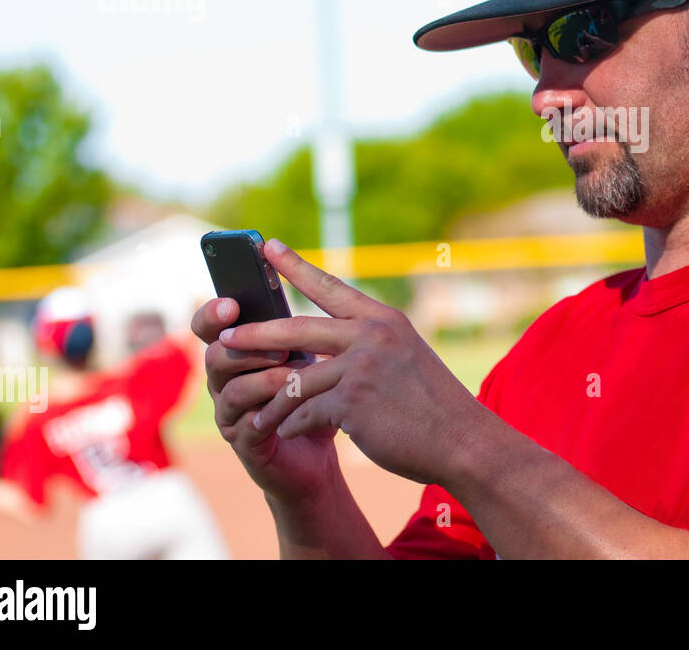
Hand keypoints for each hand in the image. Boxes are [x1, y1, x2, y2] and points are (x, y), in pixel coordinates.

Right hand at [190, 295, 340, 503]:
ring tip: (292, 369)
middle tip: (278, 342)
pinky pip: (243, 421)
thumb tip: (304, 277)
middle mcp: (224, 379)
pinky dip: (269, 408)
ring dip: (262, 375)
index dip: (212, 312)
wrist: (322, 453)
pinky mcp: (241, 440)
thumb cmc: (315, 394)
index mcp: (239, 351)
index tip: (232, 301)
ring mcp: (229, 411)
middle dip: (243, 344)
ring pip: (227, 386)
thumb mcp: (312, 353)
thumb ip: (300, 325)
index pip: (209, 324)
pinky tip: (293, 404)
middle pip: (213, 353)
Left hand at [215, 239, 486, 487]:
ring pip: (295, 379)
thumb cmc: (434, 406)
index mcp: (385, 320)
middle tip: (224, 338)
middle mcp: (372, 335)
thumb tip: (328, 343)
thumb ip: (370, 344)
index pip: (331, 287)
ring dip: (270, 399)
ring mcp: (361, 367)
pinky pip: (305, 412)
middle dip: (256, 334)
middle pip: (297, 329)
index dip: (295, 267)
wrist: (463, 441)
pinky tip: (283, 433)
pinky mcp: (353, 402)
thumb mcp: (406, 358)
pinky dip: (291, 424)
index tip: (267, 246)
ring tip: (251, 412)